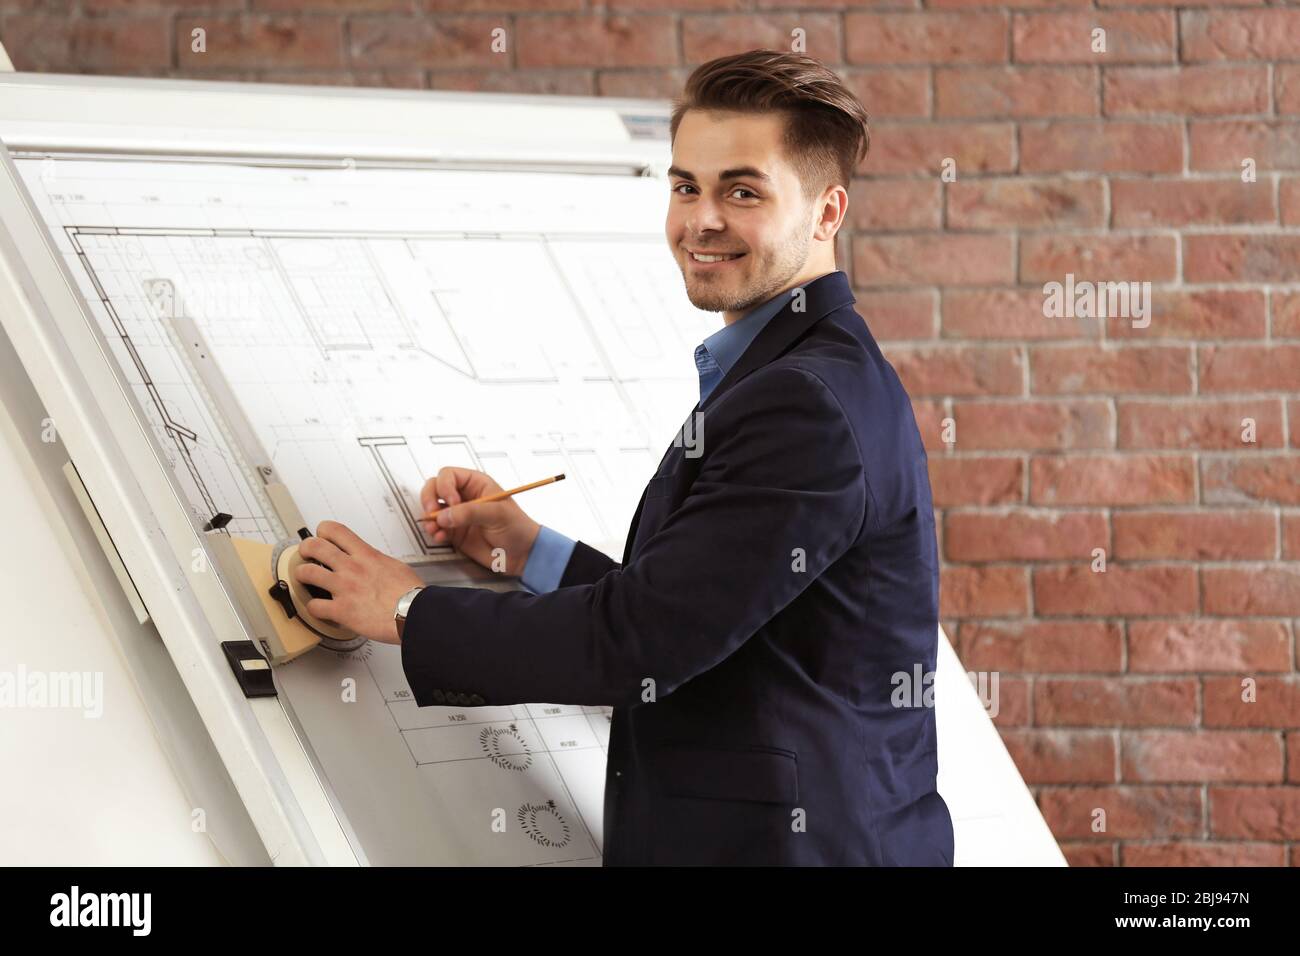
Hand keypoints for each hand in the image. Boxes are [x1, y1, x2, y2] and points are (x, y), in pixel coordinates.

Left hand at [293, 520, 423, 644]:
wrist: (414, 614)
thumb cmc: (410, 594)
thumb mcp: (394, 566)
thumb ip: (376, 562)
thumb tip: (370, 562)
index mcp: (366, 555)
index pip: (335, 530)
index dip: (323, 531)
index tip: (322, 537)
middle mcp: (351, 568)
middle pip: (314, 546)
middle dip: (305, 548)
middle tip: (306, 554)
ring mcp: (344, 588)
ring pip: (307, 572)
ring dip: (302, 575)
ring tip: (304, 578)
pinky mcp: (341, 610)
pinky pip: (314, 606)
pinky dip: (313, 608)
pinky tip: (318, 608)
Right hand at [420, 466, 541, 576]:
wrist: (522, 555)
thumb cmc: (518, 528)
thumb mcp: (497, 514)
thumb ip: (470, 512)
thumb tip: (445, 515)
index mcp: (476, 484)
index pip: (449, 475)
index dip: (445, 486)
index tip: (452, 502)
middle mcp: (464, 496)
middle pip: (435, 488)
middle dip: (429, 499)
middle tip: (432, 512)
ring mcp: (458, 514)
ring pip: (433, 508)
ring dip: (429, 517)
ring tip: (435, 528)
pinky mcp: (455, 532)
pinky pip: (437, 528)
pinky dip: (434, 532)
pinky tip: (441, 537)